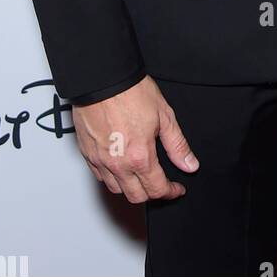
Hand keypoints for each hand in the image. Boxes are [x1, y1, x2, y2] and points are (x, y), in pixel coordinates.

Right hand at [72, 74, 197, 202]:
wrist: (103, 79)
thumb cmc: (131, 92)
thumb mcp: (164, 116)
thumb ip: (177, 145)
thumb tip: (189, 164)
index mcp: (140, 156)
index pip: (156, 189)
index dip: (171, 192)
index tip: (176, 188)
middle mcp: (118, 164)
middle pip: (136, 197)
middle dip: (152, 194)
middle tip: (161, 183)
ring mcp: (100, 161)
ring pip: (116, 190)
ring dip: (131, 188)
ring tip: (141, 175)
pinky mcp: (87, 154)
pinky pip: (100, 177)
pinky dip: (112, 178)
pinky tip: (121, 167)